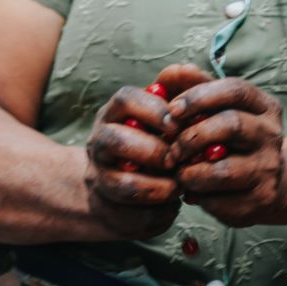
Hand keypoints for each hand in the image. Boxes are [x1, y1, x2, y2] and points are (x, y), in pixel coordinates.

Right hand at [81, 81, 182, 239]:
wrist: (128, 187)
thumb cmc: (157, 143)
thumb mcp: (165, 117)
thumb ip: (180, 95)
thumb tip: (187, 70)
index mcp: (114, 114)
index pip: (126, 99)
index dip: (154, 111)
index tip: (178, 125)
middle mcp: (99, 143)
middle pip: (115, 141)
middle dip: (152, 151)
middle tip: (177, 160)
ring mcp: (100, 177)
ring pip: (123, 185)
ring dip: (159, 188)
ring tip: (179, 187)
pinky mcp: (108, 209)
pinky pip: (133, 216)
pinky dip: (158, 213)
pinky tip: (171, 205)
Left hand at [163, 76, 286, 226]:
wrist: (266, 181)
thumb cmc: (231, 138)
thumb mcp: (219, 109)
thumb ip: (194, 87)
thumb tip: (171, 72)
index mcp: (264, 106)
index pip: (234, 90)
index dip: (199, 97)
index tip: (172, 110)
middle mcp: (271, 135)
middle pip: (231, 125)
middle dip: (192, 136)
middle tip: (170, 149)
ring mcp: (268, 168)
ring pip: (223, 170)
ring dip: (191, 172)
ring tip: (178, 173)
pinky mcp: (261, 199)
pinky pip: (221, 200)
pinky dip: (199, 196)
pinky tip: (192, 191)